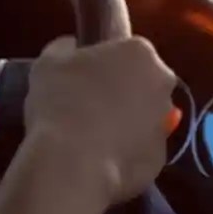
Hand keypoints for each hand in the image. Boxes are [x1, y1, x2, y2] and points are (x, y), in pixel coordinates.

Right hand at [21, 36, 177, 209]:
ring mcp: (165, 123)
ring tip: (91, 136)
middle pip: (143, 82)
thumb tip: (72, 47)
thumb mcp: (48, 63)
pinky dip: (126, 152)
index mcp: (139, 51)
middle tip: (88, 104)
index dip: (105, 62)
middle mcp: (162, 84)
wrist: (72, 165)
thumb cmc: (60, 102)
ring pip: (145, 117)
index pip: (126, 49)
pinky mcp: (160, 159)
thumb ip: (64, 48)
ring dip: (126, 122)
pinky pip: (141, 149)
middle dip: (122, 90)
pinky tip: (99, 159)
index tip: (85, 75)